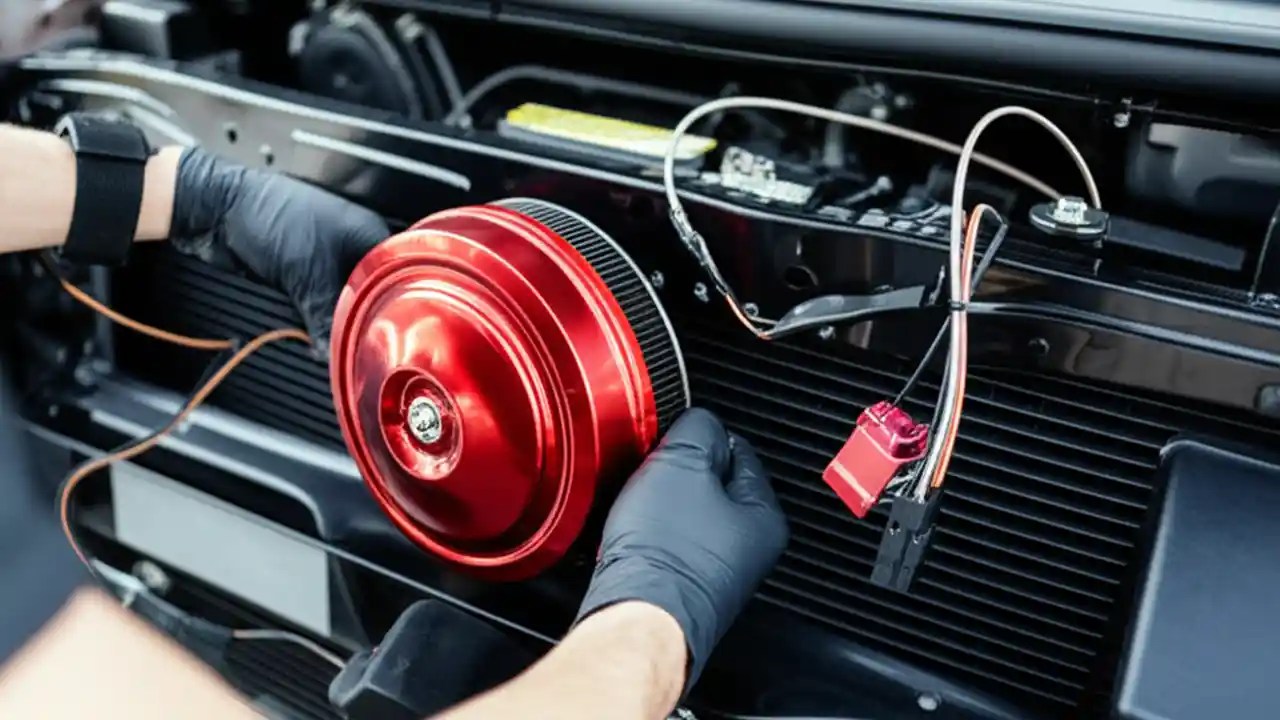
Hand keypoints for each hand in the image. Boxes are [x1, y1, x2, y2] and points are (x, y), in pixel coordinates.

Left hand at [168, 147, 387, 356]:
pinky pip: (315, 303)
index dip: (388, 310)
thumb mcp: (308, 274)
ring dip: (331, 320)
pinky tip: (310, 329)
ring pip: (339, 303)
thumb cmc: (269, 216)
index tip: (380, 337)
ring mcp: (325, 260)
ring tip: (329, 340)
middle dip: (356, 319)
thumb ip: (328, 317)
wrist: (217, 211)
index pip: (393, 281)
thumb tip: (336, 352)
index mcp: (367, 235)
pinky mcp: (302, 273)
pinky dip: (312, 316)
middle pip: (367, 296)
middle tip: (352, 344)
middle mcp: (351, 247)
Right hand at [576, 408, 788, 689]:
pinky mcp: (681, 586)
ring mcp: (714, 571)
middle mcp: (747, 549)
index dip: (701, 437)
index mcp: (764, 516)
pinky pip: (665, 543)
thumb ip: (698, 428)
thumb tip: (701, 421)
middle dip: (677, 472)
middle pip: (710, 483)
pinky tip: (634, 536)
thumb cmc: (668, 551)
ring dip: (658, 503)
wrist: (637, 616)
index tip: (676, 438)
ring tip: (640, 508)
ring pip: (684, 513)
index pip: (739, 449)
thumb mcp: (684, 463)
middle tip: (654, 473)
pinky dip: (647, 534)